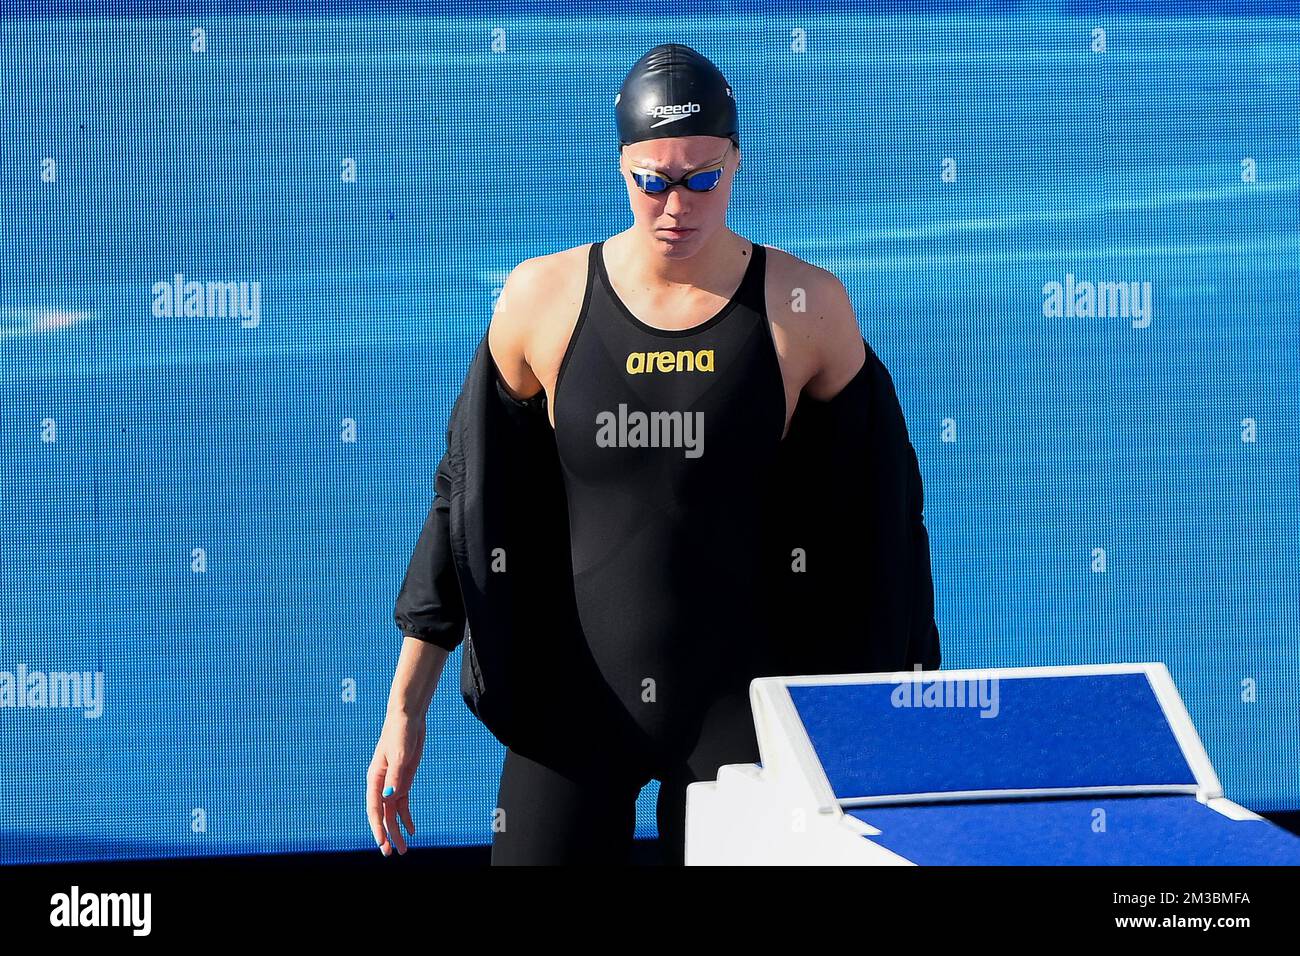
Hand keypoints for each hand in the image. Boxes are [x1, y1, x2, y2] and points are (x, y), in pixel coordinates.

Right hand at [366, 710, 426, 855]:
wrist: (408, 718)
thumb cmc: (400, 733)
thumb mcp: (400, 754)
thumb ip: (396, 776)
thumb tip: (390, 797)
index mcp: (375, 778)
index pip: (374, 808)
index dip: (377, 827)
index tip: (382, 842)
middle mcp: (381, 784)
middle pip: (382, 815)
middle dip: (386, 834)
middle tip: (390, 853)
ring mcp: (393, 783)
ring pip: (392, 813)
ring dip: (397, 830)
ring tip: (403, 849)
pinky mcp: (403, 780)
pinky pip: (402, 804)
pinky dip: (406, 817)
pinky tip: (412, 830)